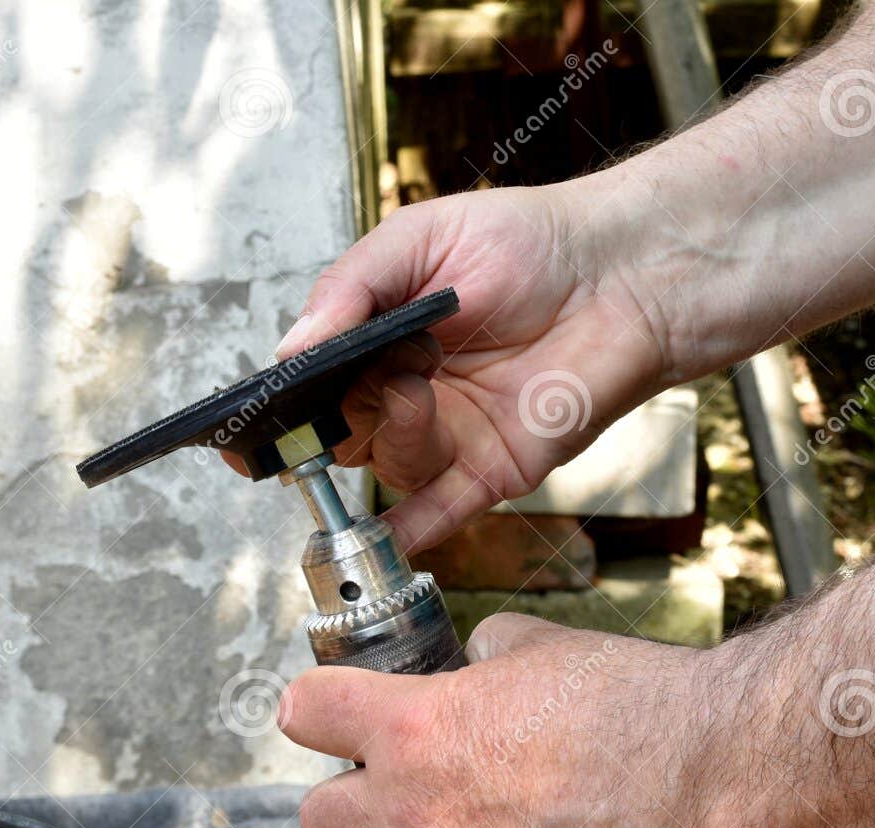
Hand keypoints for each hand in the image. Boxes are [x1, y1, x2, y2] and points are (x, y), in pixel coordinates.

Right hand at [269, 177, 679, 550]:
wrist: (621, 272)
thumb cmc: (529, 242)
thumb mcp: (419, 240)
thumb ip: (350, 288)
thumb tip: (292, 347)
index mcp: (381, 344)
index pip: (314, 388)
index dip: (282, 408)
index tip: (253, 421)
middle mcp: (409, 396)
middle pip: (343, 434)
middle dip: (344, 412)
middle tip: (376, 369)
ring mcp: (452, 436)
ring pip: (388, 466)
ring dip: (392, 433)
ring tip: (419, 384)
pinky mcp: (497, 468)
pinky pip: (442, 512)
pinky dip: (413, 533)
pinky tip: (389, 539)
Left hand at [279, 613, 750, 827]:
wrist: (701, 772)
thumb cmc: (629, 704)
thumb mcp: (540, 646)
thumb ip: (488, 651)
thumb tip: (481, 656)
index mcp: (412, 727)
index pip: (305, 712)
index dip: (314, 708)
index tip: (324, 712)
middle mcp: (411, 809)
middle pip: (316, 820)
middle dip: (344, 806)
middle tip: (383, 794)